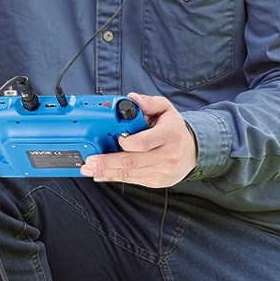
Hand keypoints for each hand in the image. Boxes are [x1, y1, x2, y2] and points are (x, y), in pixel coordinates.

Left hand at [80, 92, 196, 187]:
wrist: (191, 152)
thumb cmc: (174, 129)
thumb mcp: (165, 109)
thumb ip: (148, 103)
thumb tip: (131, 99)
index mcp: (169, 135)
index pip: (144, 142)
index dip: (126, 142)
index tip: (114, 139)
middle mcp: (166, 155)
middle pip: (132, 161)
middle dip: (107, 162)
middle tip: (90, 161)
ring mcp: (161, 170)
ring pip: (129, 173)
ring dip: (106, 172)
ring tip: (88, 169)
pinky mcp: (155, 181)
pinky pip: (131, 180)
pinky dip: (113, 177)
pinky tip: (100, 175)